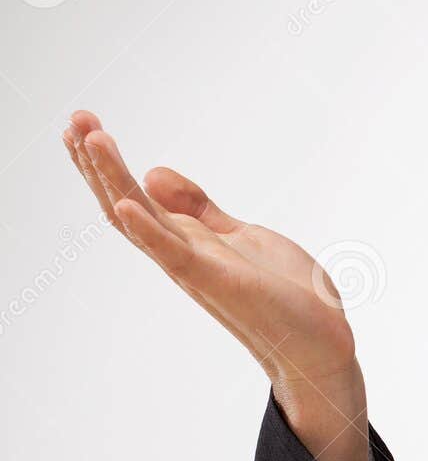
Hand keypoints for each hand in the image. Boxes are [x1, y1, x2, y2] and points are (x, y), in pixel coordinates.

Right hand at [62, 110, 369, 460]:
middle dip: (98, 161)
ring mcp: (197, 269)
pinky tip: (126, 202)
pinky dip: (148, 229)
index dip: (107, 162)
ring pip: (140, 221)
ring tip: (87, 137)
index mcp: (189, 241)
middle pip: (125, 203)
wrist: (321, 345)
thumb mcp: (242, 236)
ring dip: (112, 179)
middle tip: (74, 115)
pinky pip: (174, 255)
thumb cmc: (285, 296)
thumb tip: (152, 172)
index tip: (82, 122)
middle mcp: (183, 255)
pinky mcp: (218, 282)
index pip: (135, 196)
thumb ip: (199, 209)